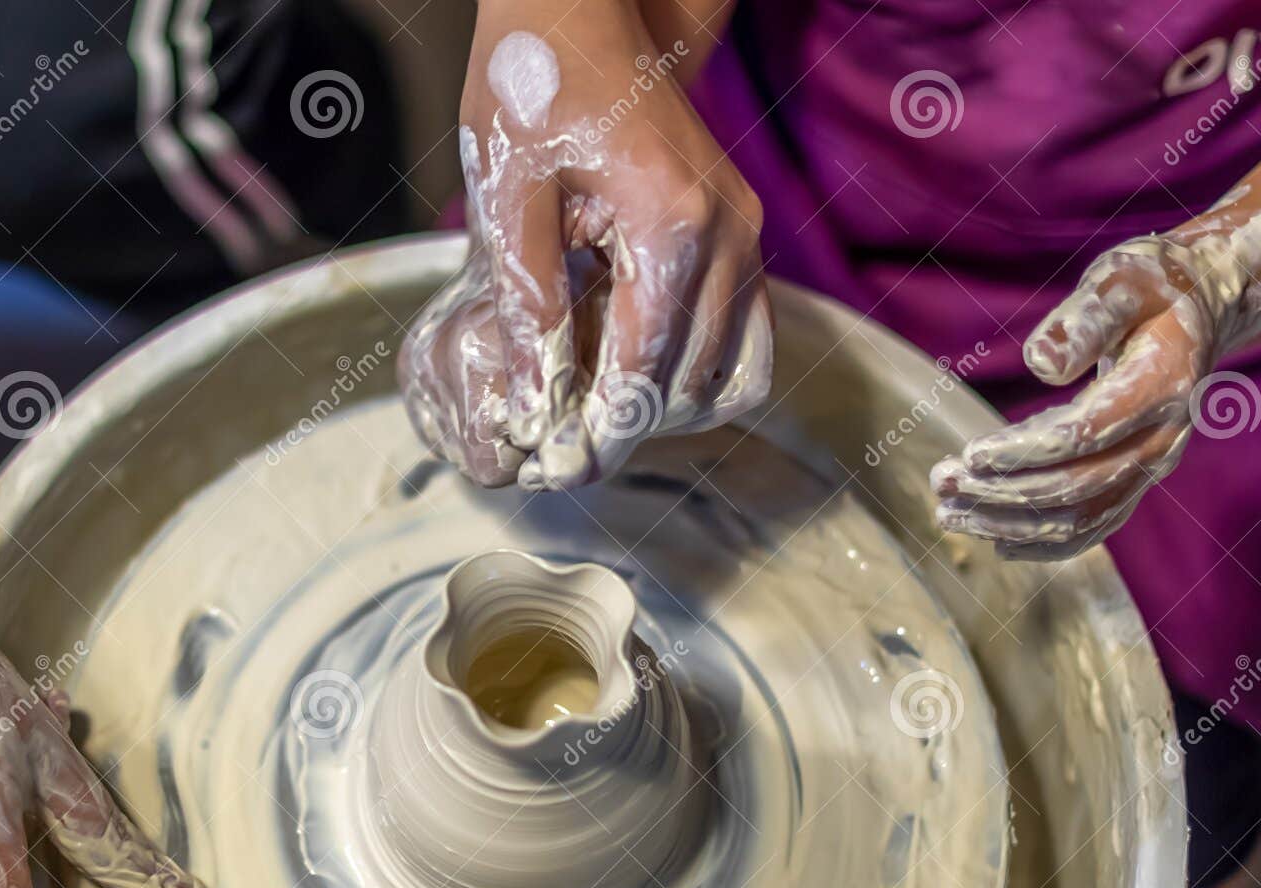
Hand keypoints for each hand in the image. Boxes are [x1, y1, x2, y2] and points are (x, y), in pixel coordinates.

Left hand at [399, 0, 771, 489]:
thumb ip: (527, 305)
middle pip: (692, 384)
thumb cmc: (538, 85)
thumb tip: (532, 406)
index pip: (645, 369)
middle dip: (628, 430)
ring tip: (594, 419)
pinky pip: (745, 337)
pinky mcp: (744, 234)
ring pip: (730, 374)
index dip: (600, 431)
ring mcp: (749, 234)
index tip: (556, 469)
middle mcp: (732, 235)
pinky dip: (698, 376)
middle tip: (562, 457)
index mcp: (676, 224)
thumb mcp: (512, 194)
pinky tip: (637, 379)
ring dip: (666, 411)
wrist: (586, 11)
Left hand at [931, 187, 1260, 560]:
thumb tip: (1040, 365)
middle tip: (940, 481)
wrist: (1198, 306)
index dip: (1024, 451)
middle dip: (1001, 492)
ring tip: (948, 512)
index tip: (970, 454)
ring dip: (1009, 522)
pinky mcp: (1136, 477)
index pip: (1084, 434)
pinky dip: (1044, 541)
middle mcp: (1162, 439)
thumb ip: (1085, 318)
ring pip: (1080, 517)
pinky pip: (1093, 525)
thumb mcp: (1122, 280)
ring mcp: (1151, 465)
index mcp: (1160, 388)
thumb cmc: (1153, 286)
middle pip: (1076, 487)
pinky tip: (996, 540)